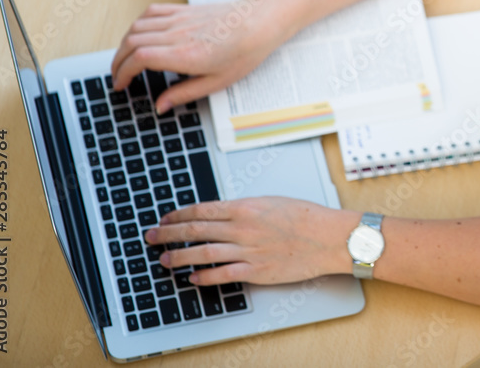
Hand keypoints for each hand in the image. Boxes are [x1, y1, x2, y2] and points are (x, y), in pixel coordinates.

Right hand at [110, 0, 280, 112]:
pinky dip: (139, 24)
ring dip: (124, 44)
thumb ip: (184, 94)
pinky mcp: (183, 9)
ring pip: (137, 27)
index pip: (139, 60)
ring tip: (125, 59)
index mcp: (185, 55)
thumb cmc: (245, 52)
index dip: (123, 73)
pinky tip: (140, 34)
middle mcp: (177, 34)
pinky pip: (151, 12)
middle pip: (131, 43)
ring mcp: (179, 19)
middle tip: (118, 77)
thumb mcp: (217, 82)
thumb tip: (161, 106)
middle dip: (118, 62)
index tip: (120, 85)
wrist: (260, 22)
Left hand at [143, 198, 358, 285]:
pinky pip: (223, 274)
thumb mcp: (271, 202)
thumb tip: (222, 214)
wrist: (328, 237)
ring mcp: (248, 250)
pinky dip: (204, 276)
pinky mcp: (257, 271)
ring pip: (203, 253)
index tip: (166, 218)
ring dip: (179, 257)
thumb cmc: (306, 217)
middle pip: (195, 230)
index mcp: (245, 206)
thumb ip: (245, 208)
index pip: (201, 210)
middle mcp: (242, 227)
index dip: (178, 215)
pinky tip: (192, 277)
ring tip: (164, 260)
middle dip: (168, 234)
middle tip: (151, 236)